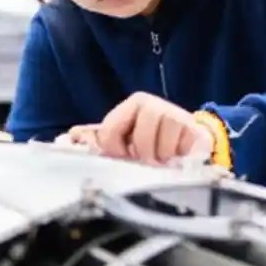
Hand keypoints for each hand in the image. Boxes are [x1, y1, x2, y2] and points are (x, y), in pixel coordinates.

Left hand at [93, 92, 213, 165]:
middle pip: (140, 141)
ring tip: (164, 158)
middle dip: (142, 156)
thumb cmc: (152, 143)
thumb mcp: (124, 139)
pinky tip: (177, 158)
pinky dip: (177, 162)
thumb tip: (69, 136)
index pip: (111, 131)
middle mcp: (155, 105)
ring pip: (160, 149)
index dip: (115, 149)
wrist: (191, 145)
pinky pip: (181, 154)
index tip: (124, 153)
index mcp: (136, 103)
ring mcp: (177, 116)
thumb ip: (99, 139)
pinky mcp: (196, 133)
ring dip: (160, 160)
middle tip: (147, 157)